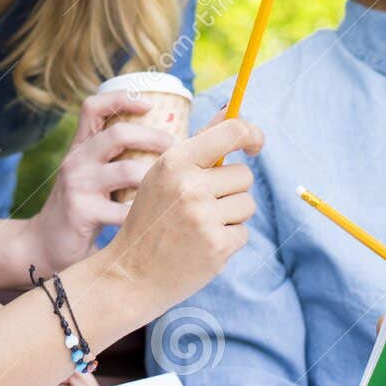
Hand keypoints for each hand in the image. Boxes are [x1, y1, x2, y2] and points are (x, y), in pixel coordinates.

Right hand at [25, 91, 177, 272]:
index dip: (121, 98)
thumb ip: (117, 159)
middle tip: (174, 147)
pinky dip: (144, 213)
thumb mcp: (92, 175)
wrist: (45, 244)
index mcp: (80, 146)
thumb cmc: (84, 207)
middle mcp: (76, 160)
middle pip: (117, 133)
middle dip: (153, 137)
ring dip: (155, 177)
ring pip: (126, 171)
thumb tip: (167, 142)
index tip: (149, 104)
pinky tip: (156, 217)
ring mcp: (78, 185)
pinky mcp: (82, 212)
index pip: (93, 107)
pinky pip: (123, 210)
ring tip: (173, 184)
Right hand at [98, 117, 263, 317]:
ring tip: (199, 226)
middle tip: (199, 206)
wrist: (131, 273)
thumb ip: (199, 144)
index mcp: (174, 161)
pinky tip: (202, 245)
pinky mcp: (217, 246)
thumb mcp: (164, 174)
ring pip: (247, 203)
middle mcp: (190, 186)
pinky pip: (244, 232)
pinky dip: (228, 239)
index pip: (231, 132)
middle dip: (229, 189)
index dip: (251, 133)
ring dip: (231, 215)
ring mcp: (204, 218)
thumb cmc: (151, 219)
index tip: (254, 145)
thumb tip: (228, 112)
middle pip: (243, 174)